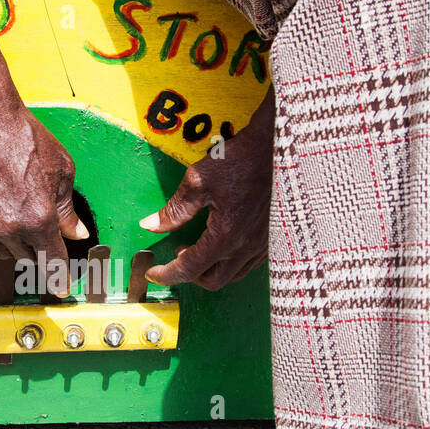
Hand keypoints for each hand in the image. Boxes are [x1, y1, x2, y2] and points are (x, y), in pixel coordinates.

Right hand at [0, 99, 87, 291]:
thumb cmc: (24, 137)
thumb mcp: (60, 170)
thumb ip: (67, 209)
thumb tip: (76, 234)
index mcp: (40, 218)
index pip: (52, 261)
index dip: (58, 278)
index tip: (61, 289)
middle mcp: (11, 228)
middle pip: (28, 258)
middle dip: (38, 249)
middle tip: (37, 229)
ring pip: (3, 253)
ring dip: (13, 242)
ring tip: (15, 212)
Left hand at [139, 86, 274, 290]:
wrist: (278, 148)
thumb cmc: (241, 160)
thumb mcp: (198, 181)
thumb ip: (174, 209)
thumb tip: (151, 225)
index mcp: (226, 237)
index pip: (190, 269)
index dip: (167, 274)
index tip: (153, 272)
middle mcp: (247, 247)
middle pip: (213, 280)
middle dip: (190, 275)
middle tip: (177, 256)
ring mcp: (263, 244)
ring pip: (233, 274)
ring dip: (211, 269)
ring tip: (198, 248)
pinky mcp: (272, 237)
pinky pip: (249, 262)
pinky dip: (230, 261)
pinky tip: (223, 243)